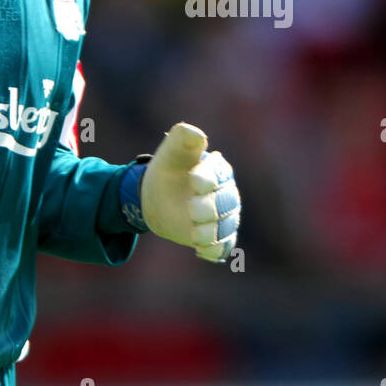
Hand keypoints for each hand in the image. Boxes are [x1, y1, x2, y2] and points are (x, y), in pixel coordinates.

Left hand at [130, 123, 240, 262]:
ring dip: (211, 233)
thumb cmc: (168, 169)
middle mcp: (226, 193)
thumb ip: (182, 139)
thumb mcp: (171, 151)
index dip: (208, 179)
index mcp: (218, 170)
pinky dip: (214, 251)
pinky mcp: (216, 237)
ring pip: (227, 229)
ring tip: (194, 234)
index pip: (220, 176)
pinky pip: (223, 248)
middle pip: (228, 204)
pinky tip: (199, 250)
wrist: (157, 196)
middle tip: (191, 210)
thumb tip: (197, 134)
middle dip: (210, 209)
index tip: (192, 180)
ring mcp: (223, 217)